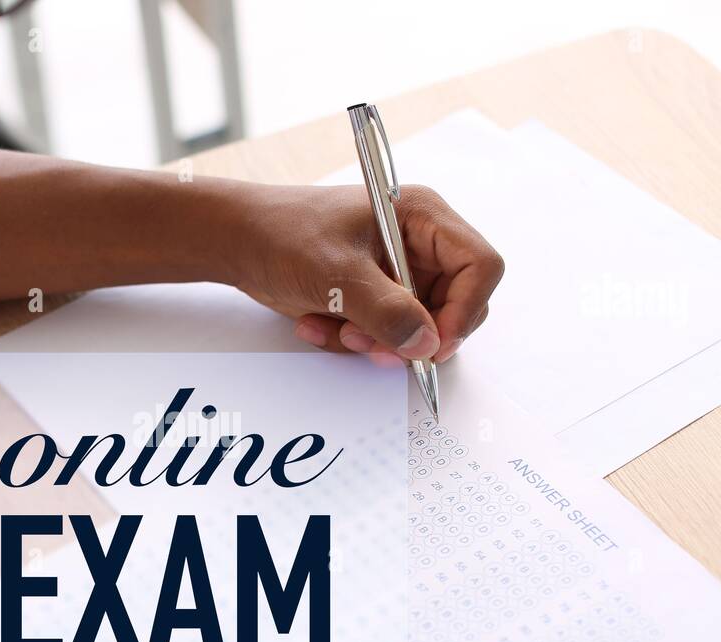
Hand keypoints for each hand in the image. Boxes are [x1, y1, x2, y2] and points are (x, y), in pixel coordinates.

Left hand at [228, 184, 503, 364]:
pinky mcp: (376, 298)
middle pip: (456, 306)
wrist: (239, 242)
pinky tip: (317, 323)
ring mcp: (399, 274)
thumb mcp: (336, 274)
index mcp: (423, 218)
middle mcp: (420, 246)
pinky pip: (385, 337)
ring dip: (375, 342)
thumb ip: (386, 311)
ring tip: (335, 328)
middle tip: (368, 343)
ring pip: (418, 331)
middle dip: (411, 334)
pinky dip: (353, 340)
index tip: (435, 344)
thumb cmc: (284, 235)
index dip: (466, 309)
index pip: (480, 266)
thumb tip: (428, 344)